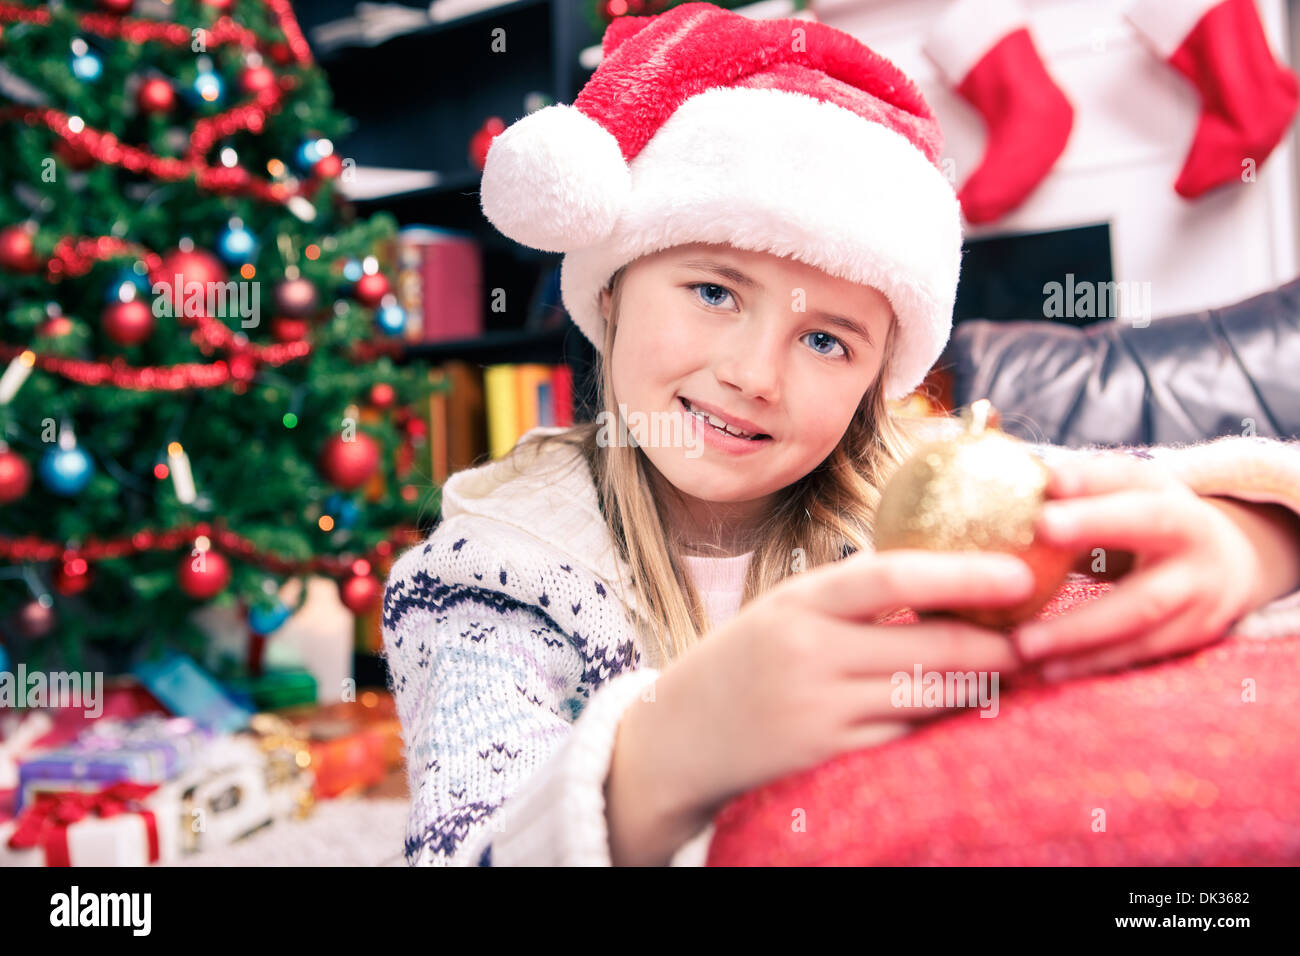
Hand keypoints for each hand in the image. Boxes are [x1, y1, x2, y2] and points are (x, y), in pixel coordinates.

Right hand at [619, 549, 1037, 833]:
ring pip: (928, 699)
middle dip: (994, 645)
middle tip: (1032, 637)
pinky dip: (940, 728)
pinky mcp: (824, 762)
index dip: (963, 573)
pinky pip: (905, 743)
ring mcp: (816, 713)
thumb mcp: (785, 609)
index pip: (892, 575)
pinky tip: (962, 718)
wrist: (677, 737)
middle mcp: (806, 654)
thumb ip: (853, 595)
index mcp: (798, 602)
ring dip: (980, 689)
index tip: (1018, 573)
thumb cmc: (745, 662)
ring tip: (1009, 675)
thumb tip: (948, 569)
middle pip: (928, 647)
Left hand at [1010, 452, 1299, 681]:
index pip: (1130, 475)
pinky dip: (1092, 663)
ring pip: (1143, 608)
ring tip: (1023, 641)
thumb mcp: (1125, 499)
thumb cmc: (1144, 525)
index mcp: (1169, 494)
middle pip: (1151, 523)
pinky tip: (1046, 670)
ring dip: (1080, 627)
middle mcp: (1194, 535)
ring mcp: (1202, 589)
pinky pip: (1140, 652)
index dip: (1093, 476)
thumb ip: (1072, 492)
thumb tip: (998, 476)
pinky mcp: (1195, 635)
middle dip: (1097, 523)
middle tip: (1043, 526)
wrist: (1229, 565)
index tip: (1052, 478)